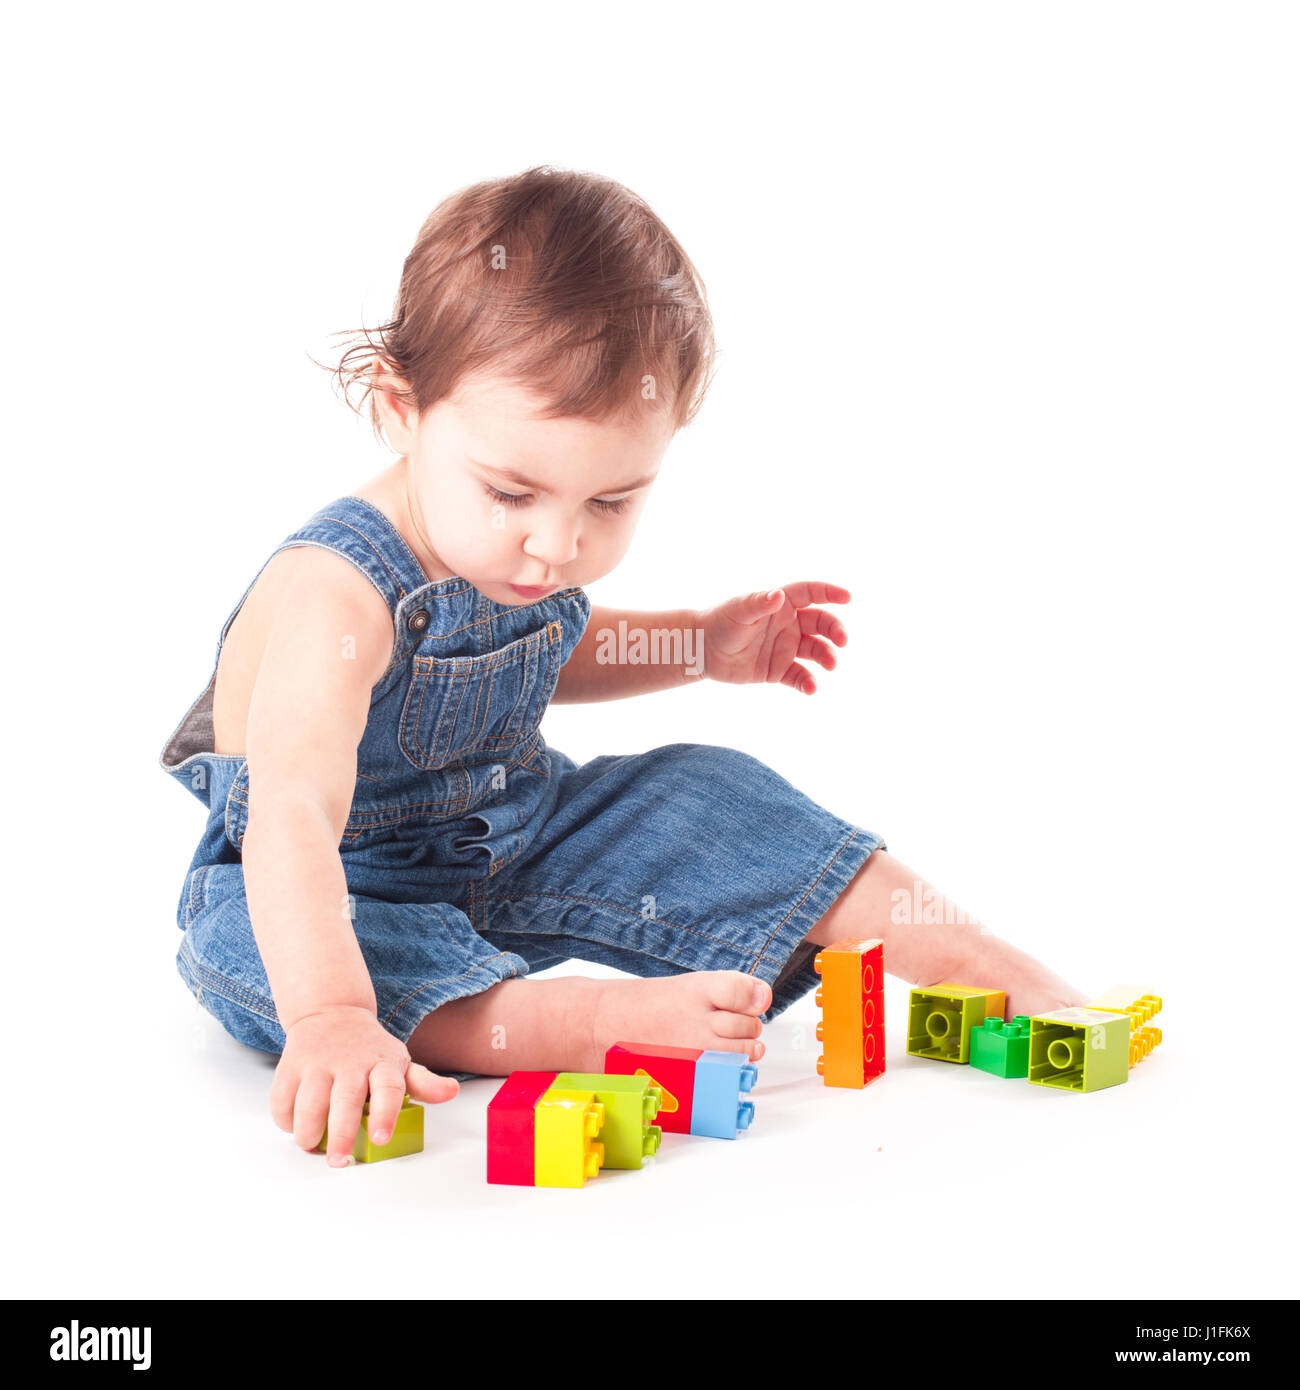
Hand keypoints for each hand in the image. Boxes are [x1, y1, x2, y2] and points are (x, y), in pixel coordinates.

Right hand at [270, 1005, 458, 1166]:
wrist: (331, 1013)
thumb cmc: (369, 1049)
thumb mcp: (399, 1062)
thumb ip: (423, 1083)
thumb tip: (451, 1092)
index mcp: (381, 1063)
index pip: (388, 1088)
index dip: (384, 1114)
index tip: (380, 1139)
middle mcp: (349, 1062)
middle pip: (344, 1100)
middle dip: (340, 1134)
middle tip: (339, 1162)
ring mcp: (317, 1063)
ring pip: (308, 1103)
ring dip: (308, 1132)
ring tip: (313, 1145)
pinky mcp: (290, 1066)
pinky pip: (282, 1100)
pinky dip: (286, 1121)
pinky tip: (296, 1126)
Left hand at [700, 583, 849, 692]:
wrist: (703, 650)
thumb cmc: (720, 622)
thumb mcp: (739, 610)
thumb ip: (760, 603)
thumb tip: (779, 596)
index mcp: (782, 604)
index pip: (811, 593)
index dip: (830, 593)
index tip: (848, 597)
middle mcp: (789, 624)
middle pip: (821, 623)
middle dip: (835, 630)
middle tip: (842, 641)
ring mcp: (785, 647)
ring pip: (816, 651)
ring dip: (827, 656)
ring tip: (830, 665)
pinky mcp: (778, 670)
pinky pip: (799, 676)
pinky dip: (808, 682)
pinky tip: (811, 688)